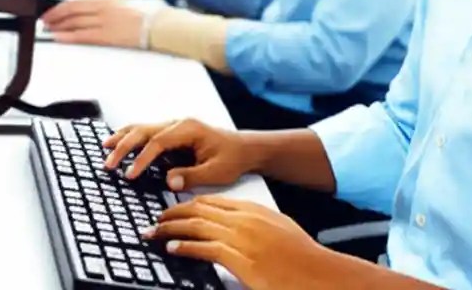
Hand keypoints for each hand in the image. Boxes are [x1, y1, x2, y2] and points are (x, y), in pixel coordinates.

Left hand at [41, 0, 143, 46]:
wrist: (152, 27)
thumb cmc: (138, 18)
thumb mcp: (118, 5)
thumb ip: (101, 6)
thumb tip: (83, 10)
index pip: (75, 2)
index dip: (59, 7)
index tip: (51, 12)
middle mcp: (102, 8)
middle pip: (71, 10)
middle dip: (54, 16)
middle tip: (45, 21)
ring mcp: (103, 22)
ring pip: (73, 23)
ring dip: (58, 26)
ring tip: (49, 30)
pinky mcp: (105, 35)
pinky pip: (81, 35)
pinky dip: (67, 36)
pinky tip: (58, 37)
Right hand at [102, 118, 254, 189]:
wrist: (244, 148)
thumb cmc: (232, 159)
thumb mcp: (216, 172)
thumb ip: (192, 176)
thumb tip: (169, 182)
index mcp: (190, 130)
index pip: (159, 142)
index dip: (142, 158)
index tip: (130, 175)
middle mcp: (179, 124)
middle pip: (145, 130)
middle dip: (125, 146)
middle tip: (109, 165)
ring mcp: (175, 126)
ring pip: (143, 127)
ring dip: (123, 138)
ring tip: (104, 148)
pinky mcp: (172, 133)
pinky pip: (148, 131)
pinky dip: (131, 136)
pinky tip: (117, 142)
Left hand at [145, 196, 340, 289]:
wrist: (317, 272)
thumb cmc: (302, 256)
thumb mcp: (278, 230)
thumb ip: (255, 226)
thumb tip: (234, 230)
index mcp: (254, 210)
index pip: (212, 201)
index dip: (188, 204)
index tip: (174, 209)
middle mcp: (245, 219)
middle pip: (199, 210)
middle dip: (173, 214)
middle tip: (156, 220)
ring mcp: (241, 237)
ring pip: (196, 226)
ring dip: (170, 229)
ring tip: (155, 232)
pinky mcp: (238, 258)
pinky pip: (203, 248)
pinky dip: (184, 247)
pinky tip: (172, 248)